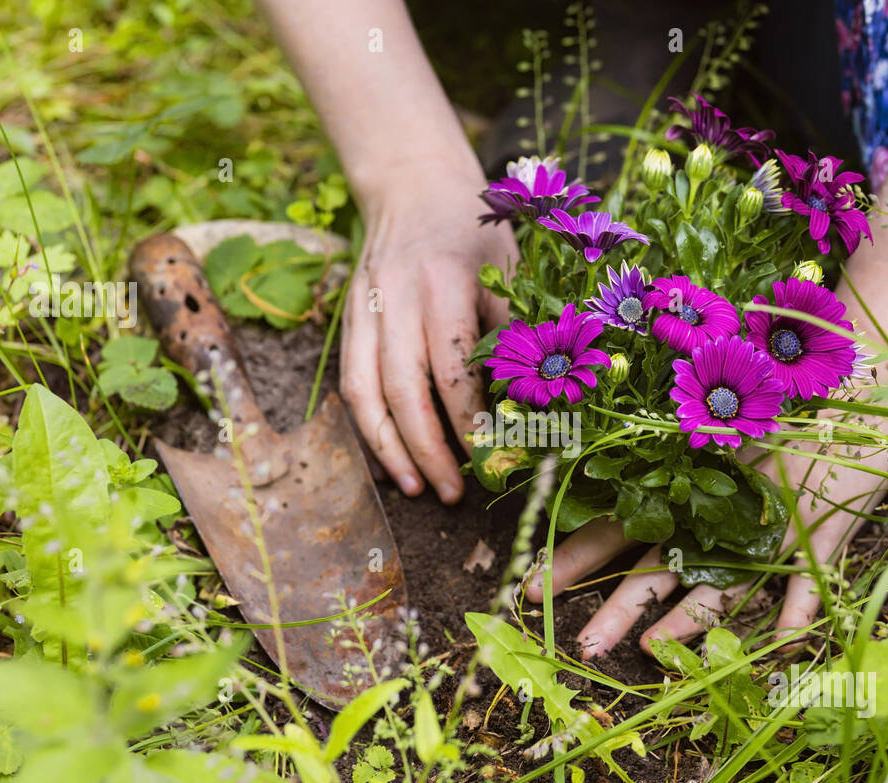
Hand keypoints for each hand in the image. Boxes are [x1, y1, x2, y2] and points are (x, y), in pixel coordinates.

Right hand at [342, 162, 517, 503]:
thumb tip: (540, 403)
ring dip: (389, 449)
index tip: (492, 459)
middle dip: (428, 450)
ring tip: (415, 489)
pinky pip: (349, 383)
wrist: (412, 185)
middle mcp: (395, 297)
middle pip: (403, 390)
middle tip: (454, 493)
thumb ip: (521, 331)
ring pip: (364, 392)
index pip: (452, 370)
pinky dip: (367, 427)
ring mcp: (364, 309)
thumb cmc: (474, 231)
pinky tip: (389, 458)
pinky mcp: (347, 320)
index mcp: (444, 282)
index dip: (471, 423)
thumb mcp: (512, 267)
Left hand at [525, 406, 887, 658]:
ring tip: (653, 654)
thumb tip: (607, 478)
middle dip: (619, 606)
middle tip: (581, 644)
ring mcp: (771, 524)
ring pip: (723, 581)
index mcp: (686, 487)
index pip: (618, 527)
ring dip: (690, 620)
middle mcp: (718, 511)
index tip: (530, 586)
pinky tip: (781, 645)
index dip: (575, 558)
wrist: (861, 376)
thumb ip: (678, 463)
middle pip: (660, 565)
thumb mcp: (722, 430)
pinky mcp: (822, 531)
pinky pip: (809, 580)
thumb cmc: (782, 401)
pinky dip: (797, 610)